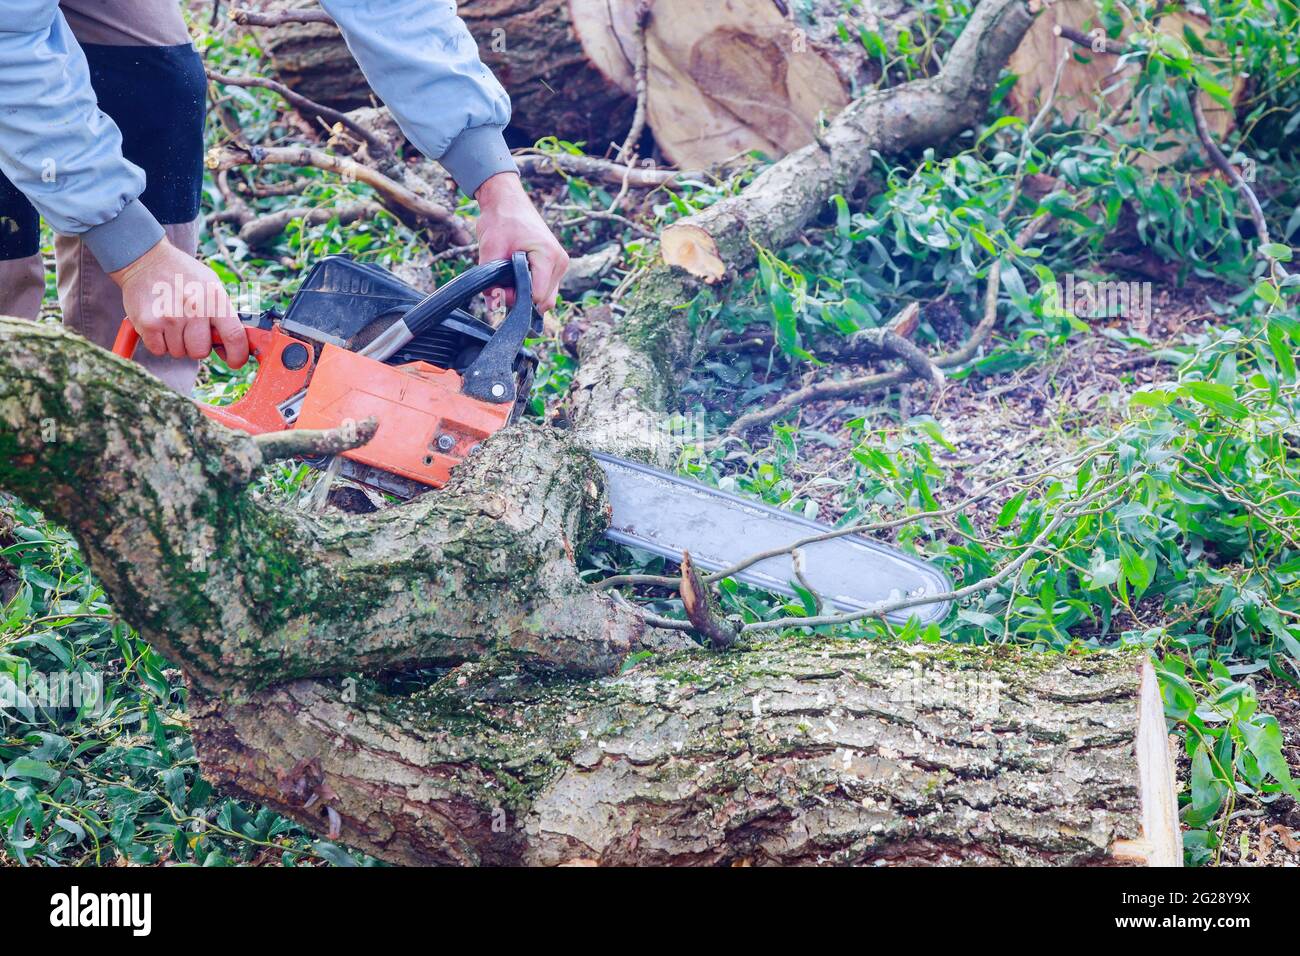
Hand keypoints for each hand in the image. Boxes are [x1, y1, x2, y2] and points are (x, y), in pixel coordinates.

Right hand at [108, 239, 248, 367]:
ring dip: (177, 343)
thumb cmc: (184, 275)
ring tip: (173, 321)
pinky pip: (159, 350)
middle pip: (201, 351)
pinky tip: (159, 324)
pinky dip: (159, 342)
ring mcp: (170, 317)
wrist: (146, 259)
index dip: (237, 355)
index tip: (235, 361)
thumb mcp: (212, 286)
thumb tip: (235, 346)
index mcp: (215, 299)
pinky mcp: (148, 323)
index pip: (234, 336)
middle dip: (197, 346)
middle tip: (190, 329)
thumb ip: (224, 314)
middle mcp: (194, 309)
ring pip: (179, 352)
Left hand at [475, 172, 568, 312]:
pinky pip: (547, 288)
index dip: (516, 299)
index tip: (499, 288)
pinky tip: (517, 275)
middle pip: (545, 300)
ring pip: (547, 297)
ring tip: (509, 278)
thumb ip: (491, 280)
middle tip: (502, 285)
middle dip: (522, 299)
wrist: (507, 201)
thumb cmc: (501, 219)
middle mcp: (560, 262)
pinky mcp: (556, 265)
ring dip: (527, 294)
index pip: (538, 296)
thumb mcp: (490, 249)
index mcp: (548, 256)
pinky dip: (531, 288)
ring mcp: (561, 264)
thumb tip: (493, 304)